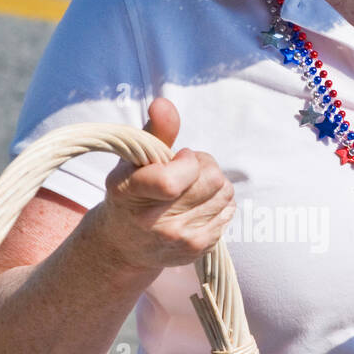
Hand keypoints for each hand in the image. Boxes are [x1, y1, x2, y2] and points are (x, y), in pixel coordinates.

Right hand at [99, 98, 235, 271]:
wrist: (125, 244)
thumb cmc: (131, 193)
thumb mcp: (133, 160)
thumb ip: (154, 131)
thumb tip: (164, 104)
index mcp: (129, 193)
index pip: (172, 181)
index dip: (187, 161)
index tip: (179, 157)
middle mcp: (153, 222)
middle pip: (211, 180)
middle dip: (205, 165)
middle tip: (188, 169)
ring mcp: (177, 239)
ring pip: (225, 193)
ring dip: (214, 183)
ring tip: (193, 186)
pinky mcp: (196, 249)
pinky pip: (229, 212)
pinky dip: (219, 202)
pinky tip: (198, 204)